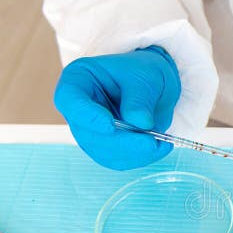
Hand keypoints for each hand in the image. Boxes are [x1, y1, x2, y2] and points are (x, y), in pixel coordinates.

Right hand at [54, 46, 181, 169]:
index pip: (70, 100)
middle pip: (89, 134)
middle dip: (122, 142)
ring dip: (133, 153)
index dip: (88, 116)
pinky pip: (117, 161)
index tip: (109, 124)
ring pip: (103, 153)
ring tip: (161, 143)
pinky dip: (139, 158)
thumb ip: (140, 99)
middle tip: (152, 142)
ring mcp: (89, 132)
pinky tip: (158, 148)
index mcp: (78, 81)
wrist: (154, 86)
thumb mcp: (145, 76)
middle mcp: (78, 110)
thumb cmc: (143, 72)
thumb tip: (141, 124)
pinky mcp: (103, 148)